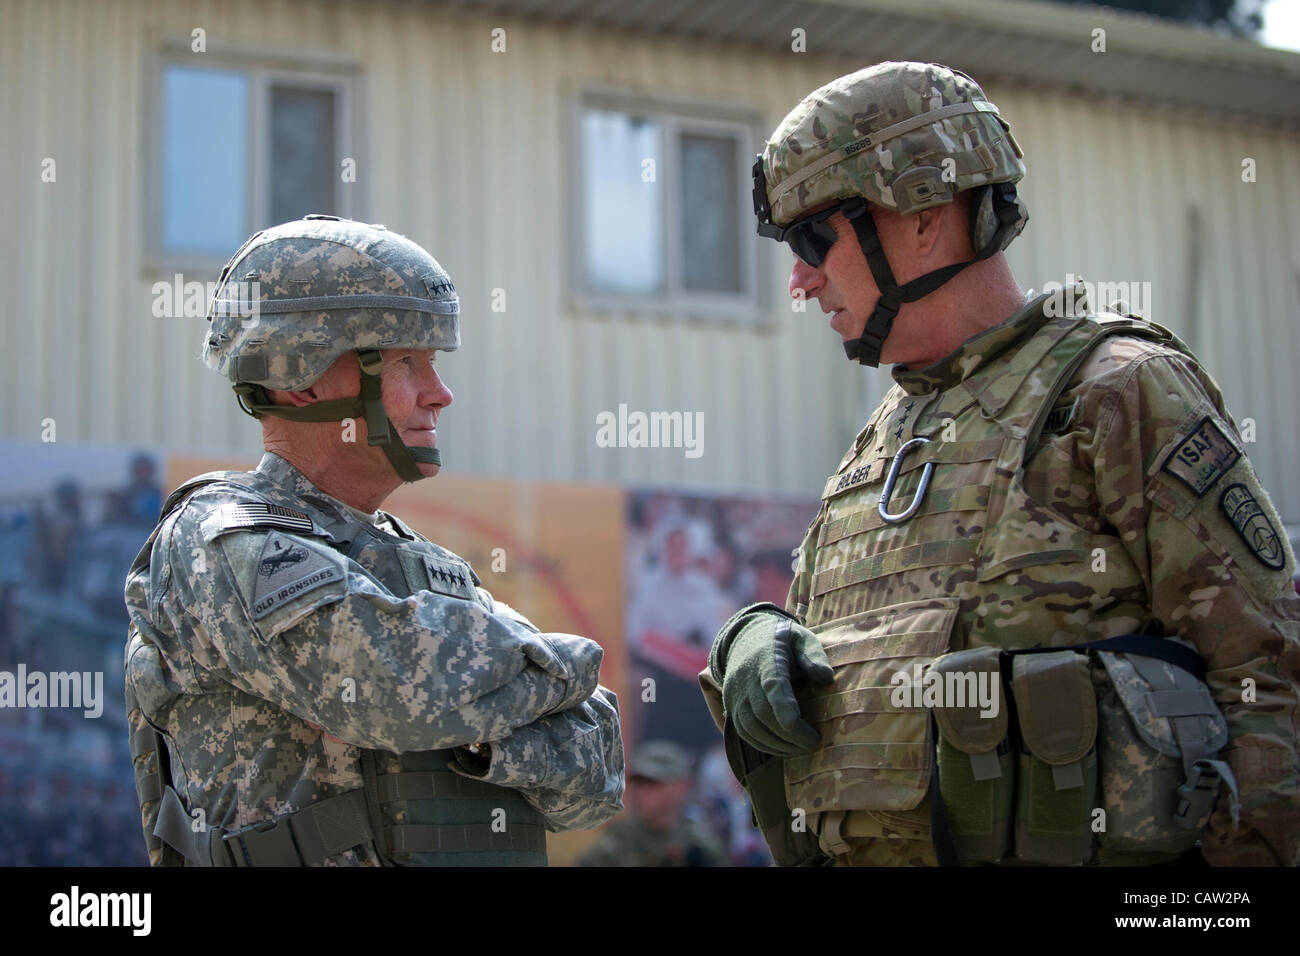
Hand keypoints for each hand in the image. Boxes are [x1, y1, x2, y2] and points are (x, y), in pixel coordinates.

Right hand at [715, 610, 833, 756]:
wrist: (744, 637)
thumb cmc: (782, 640)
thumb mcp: (802, 637)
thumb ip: (814, 655)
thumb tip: (826, 678)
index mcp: (767, 660)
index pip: (774, 688)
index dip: (787, 713)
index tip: (809, 734)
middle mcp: (746, 679)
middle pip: (764, 714)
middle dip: (790, 736)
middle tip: (813, 743)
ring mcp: (735, 694)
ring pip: (752, 727)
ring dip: (777, 744)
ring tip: (801, 749)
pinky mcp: (730, 705)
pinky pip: (744, 731)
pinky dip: (763, 744)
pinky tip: (783, 748)